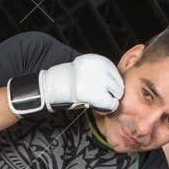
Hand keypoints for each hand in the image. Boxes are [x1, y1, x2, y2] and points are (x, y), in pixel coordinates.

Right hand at [7, 53, 122, 117]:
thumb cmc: (64, 80)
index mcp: (98, 60)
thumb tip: (111, 81)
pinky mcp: (97, 95)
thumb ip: (97, 72)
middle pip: (118, 83)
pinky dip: (107, 107)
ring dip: (110, 99)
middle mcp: (101, 69)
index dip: (111, 83)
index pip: (115, 72)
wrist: (50, 87)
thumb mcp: (82, 69)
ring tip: (98, 102)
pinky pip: (111, 104)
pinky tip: (99, 107)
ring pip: (116, 94)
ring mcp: (100, 82)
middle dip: (112, 92)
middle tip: (101, 97)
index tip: (104, 89)